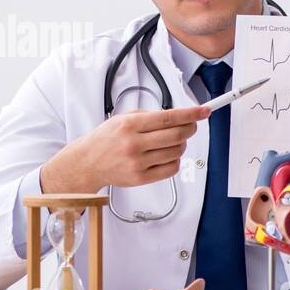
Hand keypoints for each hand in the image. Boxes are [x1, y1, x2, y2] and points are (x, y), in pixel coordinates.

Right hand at [41, 106, 209, 193]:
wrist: (87, 163)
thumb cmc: (104, 140)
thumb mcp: (121, 119)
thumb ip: (147, 116)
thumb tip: (175, 115)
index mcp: (130, 125)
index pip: (169, 118)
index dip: (190, 114)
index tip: (203, 111)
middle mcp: (134, 144)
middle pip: (177, 135)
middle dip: (190, 128)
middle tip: (192, 125)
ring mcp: (138, 163)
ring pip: (176, 152)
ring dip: (182, 145)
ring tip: (174, 141)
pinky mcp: (140, 178)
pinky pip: (170, 169)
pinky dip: (175, 160)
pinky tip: (167, 155)